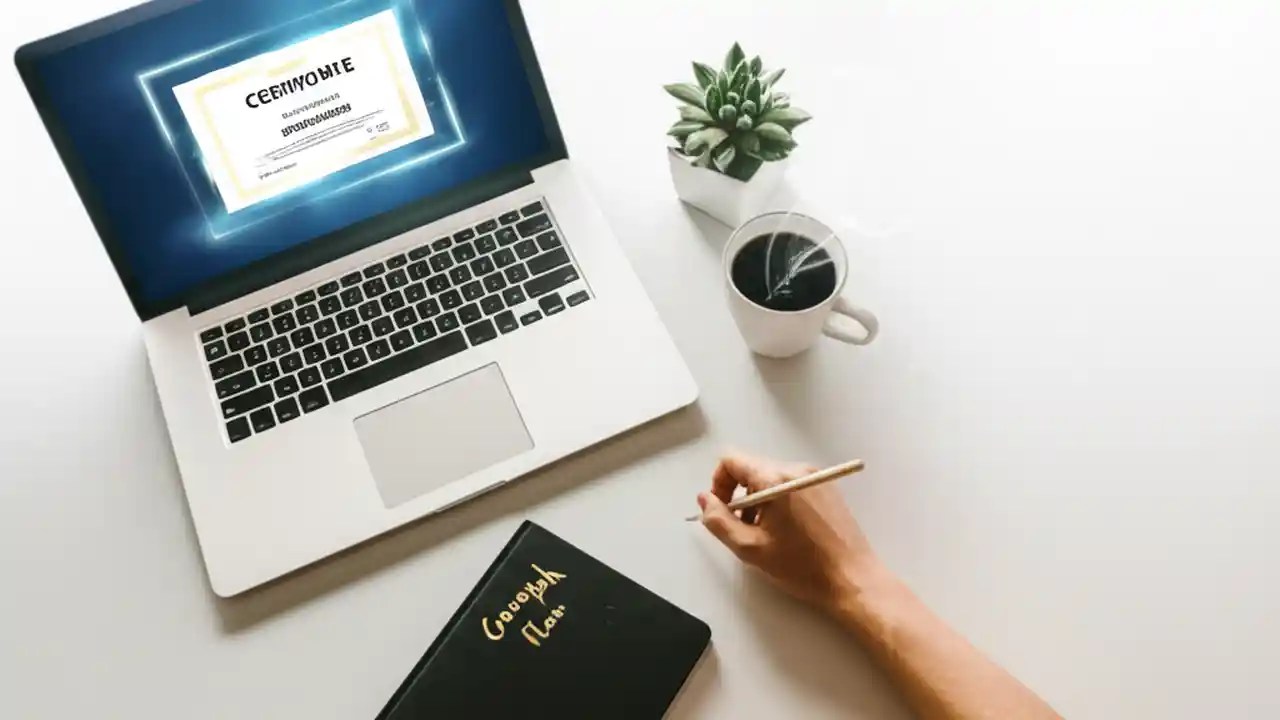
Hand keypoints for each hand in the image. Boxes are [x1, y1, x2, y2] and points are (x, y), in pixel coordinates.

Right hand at [698, 452, 880, 611]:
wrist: (853, 579)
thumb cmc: (802, 567)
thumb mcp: (750, 548)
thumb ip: (719, 521)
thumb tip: (705, 500)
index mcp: (775, 479)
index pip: (731, 460)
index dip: (718, 483)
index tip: (721, 510)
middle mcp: (796, 469)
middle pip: (752, 468)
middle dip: (739, 496)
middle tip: (742, 529)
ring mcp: (815, 476)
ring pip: (771, 477)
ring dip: (759, 500)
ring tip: (766, 534)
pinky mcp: (827, 487)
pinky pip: (791, 484)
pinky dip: (780, 500)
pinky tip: (787, 530)